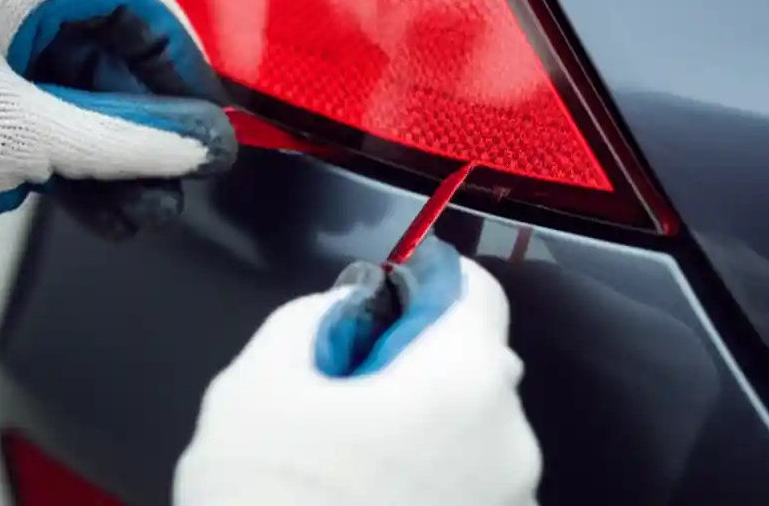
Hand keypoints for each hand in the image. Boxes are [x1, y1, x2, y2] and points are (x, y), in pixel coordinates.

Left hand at [0, 0, 235, 282]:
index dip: (174, 38)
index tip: (202, 97)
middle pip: (101, 36)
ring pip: (76, 83)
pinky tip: (111, 204)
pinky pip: (44, 113)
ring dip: (119, 145)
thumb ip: (125, 145)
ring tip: (151, 200)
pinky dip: (79, 156)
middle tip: (185, 157)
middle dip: (150, 106)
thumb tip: (198, 144)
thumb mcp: (19, 144)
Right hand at [174, 242, 541, 505]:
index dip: (424, 285)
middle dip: (415, 368)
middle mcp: (510, 442)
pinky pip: (471, 489)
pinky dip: (432, 486)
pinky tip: (368, 504)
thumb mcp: (258, 385)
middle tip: (345, 398)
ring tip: (349, 469)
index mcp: (463, 382)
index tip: (383, 307)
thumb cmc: (272, 502)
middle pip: (474, 367)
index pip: (475, 291)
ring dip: (424, 434)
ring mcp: (510, 505)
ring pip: (471, 435)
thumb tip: (343, 314)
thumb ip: (312, 319)